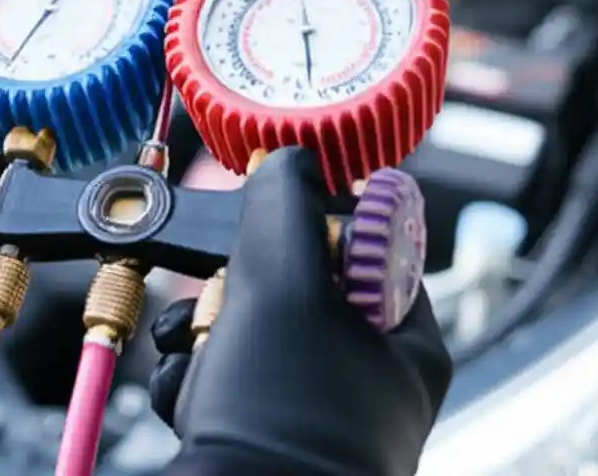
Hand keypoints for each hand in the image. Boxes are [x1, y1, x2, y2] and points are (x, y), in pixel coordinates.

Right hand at [148, 148, 451, 475]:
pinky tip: (192, 398)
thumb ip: (285, 203)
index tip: (267, 235)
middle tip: (224, 307)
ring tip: (200, 359)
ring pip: (248, 333)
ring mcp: (314, 414)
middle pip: (292, 287)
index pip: (364, 244)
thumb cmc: (283, 420)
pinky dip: (196, 382)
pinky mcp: (264, 439)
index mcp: (405, 341)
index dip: (306, 229)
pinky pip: (226, 383)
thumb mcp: (287, 282)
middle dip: (235, 291)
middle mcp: (367, 379)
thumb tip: (288, 160)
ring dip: (206, 335)